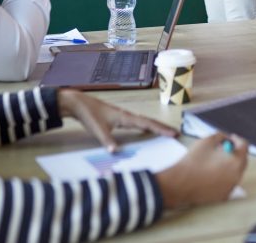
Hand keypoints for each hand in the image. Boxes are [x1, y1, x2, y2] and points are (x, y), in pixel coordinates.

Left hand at [56, 89, 177, 151]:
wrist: (79, 103)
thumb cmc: (89, 115)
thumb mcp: (97, 129)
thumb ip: (107, 140)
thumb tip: (116, 152)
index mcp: (125, 117)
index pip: (147, 124)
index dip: (161, 129)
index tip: (173, 133)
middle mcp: (128, 115)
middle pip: (149, 121)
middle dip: (163, 127)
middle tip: (176, 133)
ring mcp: (124, 116)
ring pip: (144, 121)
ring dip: (156, 126)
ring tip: (166, 131)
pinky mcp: (119, 117)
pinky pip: (138, 122)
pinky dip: (146, 125)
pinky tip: (146, 129)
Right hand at [156, 133, 248, 207]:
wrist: (180, 184)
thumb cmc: (194, 160)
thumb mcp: (207, 140)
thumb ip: (220, 137)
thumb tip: (226, 139)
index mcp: (235, 160)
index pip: (244, 146)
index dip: (237, 140)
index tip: (230, 138)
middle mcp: (237, 175)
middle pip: (242, 160)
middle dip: (235, 153)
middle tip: (225, 148)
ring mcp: (231, 187)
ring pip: (236, 172)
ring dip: (230, 165)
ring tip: (216, 161)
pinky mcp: (224, 196)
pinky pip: (228, 183)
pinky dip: (224, 177)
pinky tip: (212, 174)